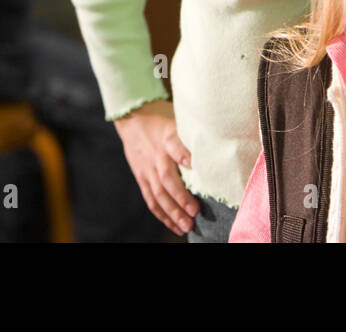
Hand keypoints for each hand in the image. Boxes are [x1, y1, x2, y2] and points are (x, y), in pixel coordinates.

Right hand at [113, 100, 198, 235]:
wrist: (132, 119)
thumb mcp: (176, 118)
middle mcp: (155, 156)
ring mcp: (147, 169)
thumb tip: (213, 143)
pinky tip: (174, 226)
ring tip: (187, 226)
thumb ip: (190, 133)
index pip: (174, 145)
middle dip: (180, 197)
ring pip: (158, 194)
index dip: (182, 154)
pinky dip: (162, 215)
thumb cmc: (161, 119)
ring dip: (172, 212)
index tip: (192, 164)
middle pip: (166, 179)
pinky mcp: (142, 178)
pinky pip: (151, 199)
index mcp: (166, 137)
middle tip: (195, 212)